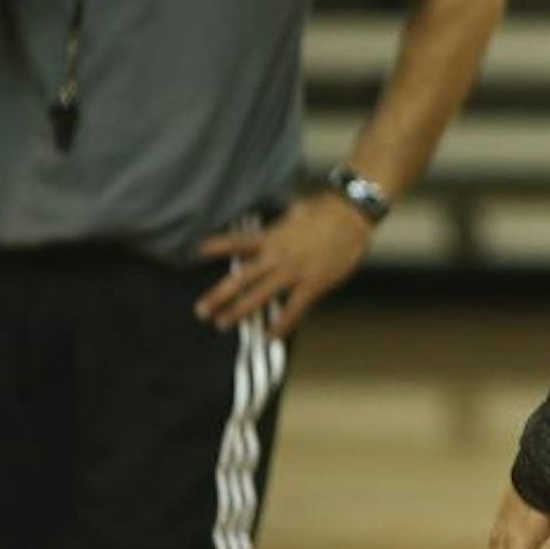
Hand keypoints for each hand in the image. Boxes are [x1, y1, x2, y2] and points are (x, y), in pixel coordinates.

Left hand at [195, 192, 374, 338]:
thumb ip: (287, 221)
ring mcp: (292, 273)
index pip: (238, 243)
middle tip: (201, 310)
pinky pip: (293, 309)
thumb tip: (288, 216)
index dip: (217, 247)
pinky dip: (281, 325)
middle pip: (240, 278)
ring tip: (223, 324)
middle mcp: (276, 257)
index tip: (197, 251)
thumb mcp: (298, 212)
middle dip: (218, 295)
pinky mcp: (311, 285)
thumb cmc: (328, 211)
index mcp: (272, 237)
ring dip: (239, 311)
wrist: (351, 217)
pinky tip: (270, 337)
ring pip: (259, 296)